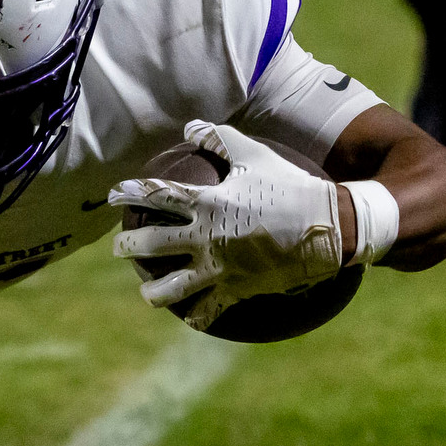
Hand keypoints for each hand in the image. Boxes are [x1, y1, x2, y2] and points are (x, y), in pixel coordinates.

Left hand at [109, 121, 344, 330]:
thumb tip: (191, 126)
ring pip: (172, 288)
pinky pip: (211, 309)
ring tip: (147, 293)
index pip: (156, 196)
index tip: (113, 196)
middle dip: (127, 247)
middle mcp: (207, 237)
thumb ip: (220, 140)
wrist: (332, 227)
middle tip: (119, 247)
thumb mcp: (256, 155)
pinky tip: (192, 319)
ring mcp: (221, 267)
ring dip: (153, 293)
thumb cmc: (293, 186)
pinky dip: (199, 316)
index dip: (129, 194)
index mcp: (208, 203)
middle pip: (152, 244)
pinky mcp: (239, 289)